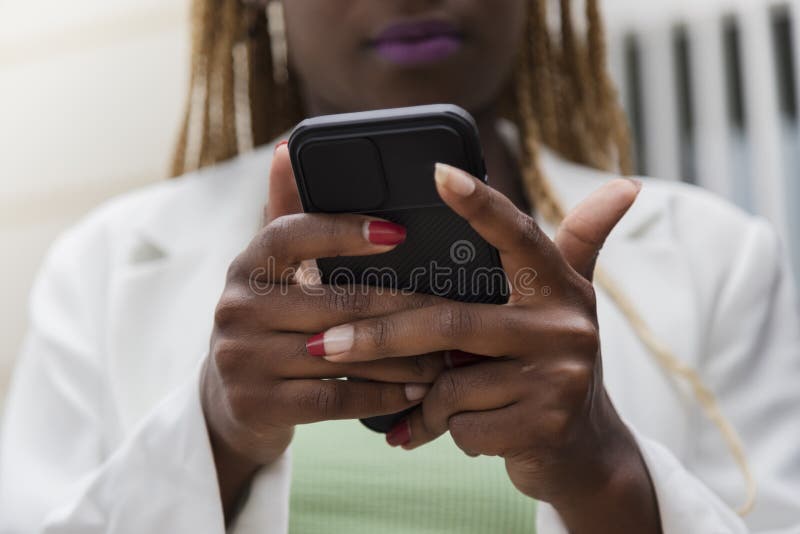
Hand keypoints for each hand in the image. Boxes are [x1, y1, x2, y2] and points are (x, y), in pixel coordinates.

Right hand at [201, 144, 447, 519]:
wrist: (232, 401)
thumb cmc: (270, 324)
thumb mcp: (272, 274)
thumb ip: (288, 216)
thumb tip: (289, 148)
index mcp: (245, 266)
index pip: (290, 235)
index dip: (342, 231)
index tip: (398, 233)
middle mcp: (235, 308)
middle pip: (333, 302)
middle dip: (401, 308)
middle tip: (451, 308)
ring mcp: (242, 359)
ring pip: (341, 354)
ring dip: (403, 357)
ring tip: (447, 354)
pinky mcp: (257, 404)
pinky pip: (336, 400)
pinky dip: (382, 396)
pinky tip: (416, 391)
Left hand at [309, 163, 660, 532]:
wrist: (581, 449)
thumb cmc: (548, 362)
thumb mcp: (563, 302)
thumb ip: (578, 243)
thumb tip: (626, 185)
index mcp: (557, 285)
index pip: (516, 234)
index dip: (479, 204)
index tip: (437, 172)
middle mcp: (565, 325)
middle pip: (450, 321)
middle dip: (380, 335)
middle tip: (323, 341)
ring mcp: (559, 377)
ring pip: (451, 383)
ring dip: (422, 398)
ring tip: (417, 403)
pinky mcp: (544, 425)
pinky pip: (462, 426)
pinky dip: (440, 431)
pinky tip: (451, 430)